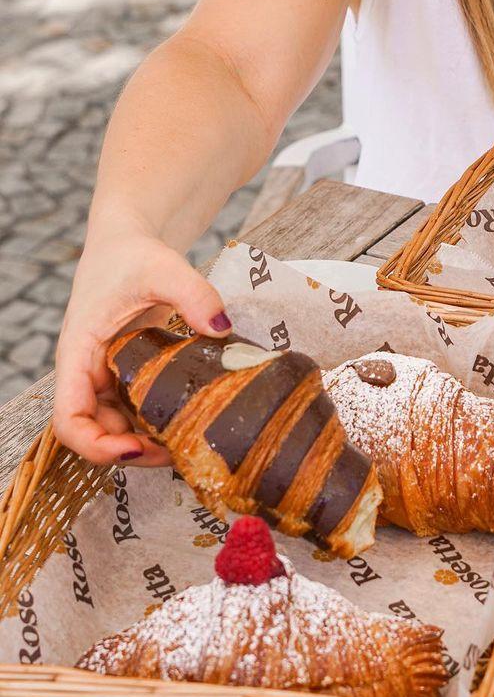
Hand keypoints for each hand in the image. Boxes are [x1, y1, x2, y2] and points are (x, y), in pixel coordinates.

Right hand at [53, 224, 231, 465]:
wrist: (130, 243)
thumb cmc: (132, 253)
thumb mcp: (163, 266)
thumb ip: (193, 293)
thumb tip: (222, 329)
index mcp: (78, 353)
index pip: (68, 418)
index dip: (96, 445)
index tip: (136, 447)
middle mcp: (87, 372)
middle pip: (97, 432)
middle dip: (133, 452)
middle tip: (178, 454)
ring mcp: (107, 376)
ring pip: (119, 426)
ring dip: (149, 441)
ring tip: (189, 443)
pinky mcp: (129, 374)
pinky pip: (138, 409)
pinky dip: (160, 421)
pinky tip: (192, 421)